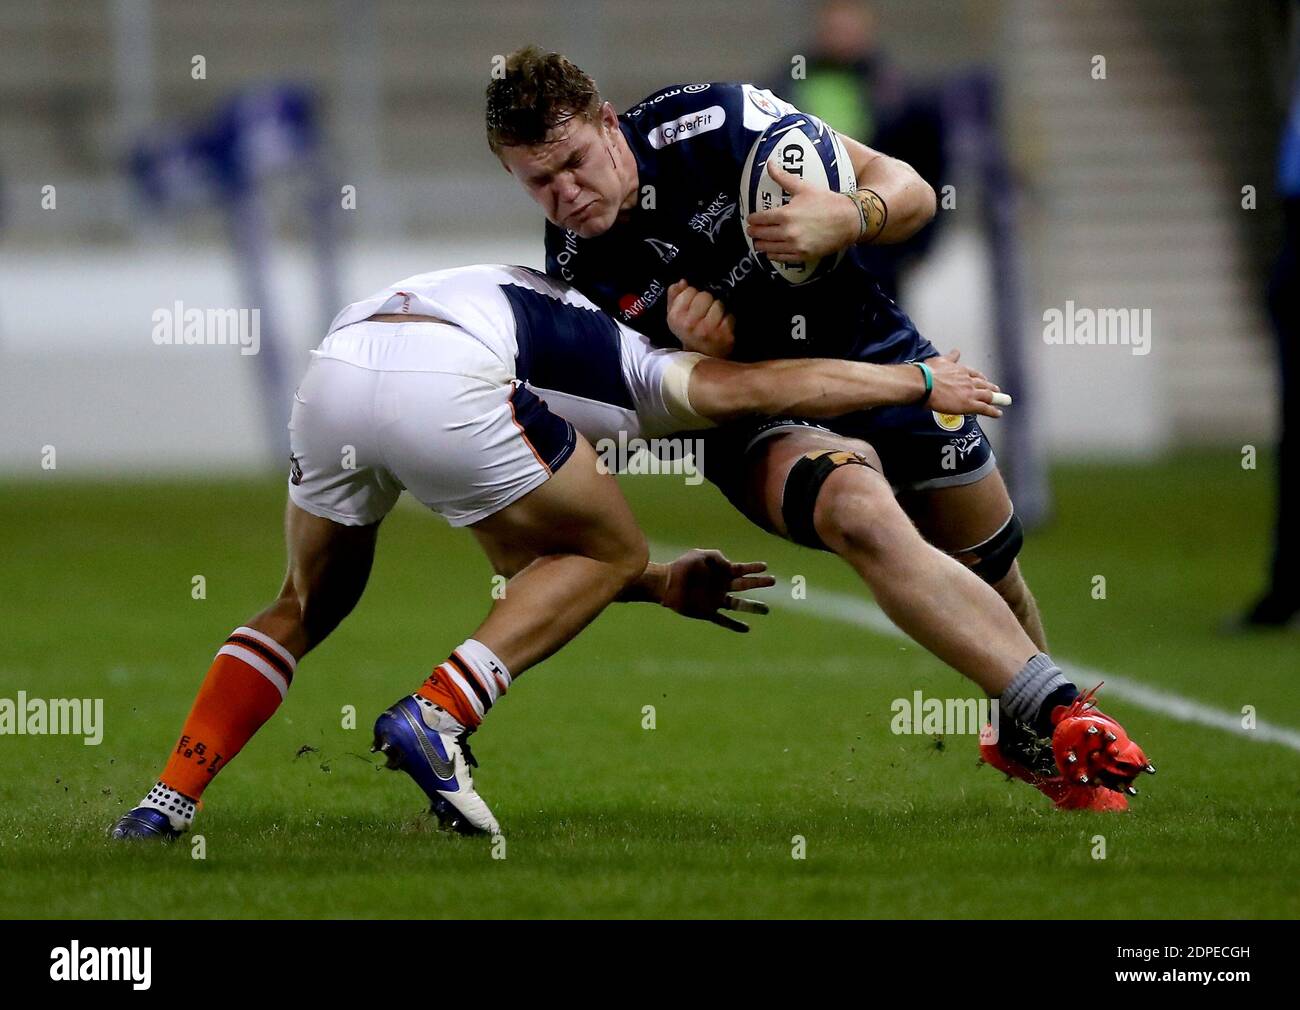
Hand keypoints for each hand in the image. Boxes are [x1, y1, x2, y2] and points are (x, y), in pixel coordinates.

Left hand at [660, 549, 774, 632]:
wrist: (666, 583)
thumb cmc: (682, 567)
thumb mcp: (701, 555)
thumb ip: (718, 558)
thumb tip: (732, 566)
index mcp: (720, 572)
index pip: (741, 570)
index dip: (753, 568)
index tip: (765, 566)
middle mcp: (721, 586)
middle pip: (744, 586)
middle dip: (759, 583)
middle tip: (773, 581)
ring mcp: (715, 600)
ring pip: (739, 604)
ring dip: (752, 607)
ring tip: (766, 610)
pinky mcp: (708, 612)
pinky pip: (724, 620)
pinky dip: (735, 625)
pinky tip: (746, 628)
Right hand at [666, 280, 735, 357]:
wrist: (702, 359)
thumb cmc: (688, 334)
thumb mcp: (676, 317)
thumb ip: (675, 297)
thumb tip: (682, 281)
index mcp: (675, 317)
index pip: (690, 290)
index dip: (693, 296)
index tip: (693, 307)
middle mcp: (690, 324)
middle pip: (705, 295)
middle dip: (707, 302)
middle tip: (705, 314)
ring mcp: (708, 330)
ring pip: (719, 304)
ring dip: (718, 310)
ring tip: (714, 320)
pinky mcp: (724, 335)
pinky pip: (730, 315)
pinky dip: (728, 320)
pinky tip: (722, 327)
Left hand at [744, 160, 859, 261]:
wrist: (848, 220)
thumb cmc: (826, 202)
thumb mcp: (804, 187)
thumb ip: (783, 178)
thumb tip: (769, 164)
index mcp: (785, 214)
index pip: (760, 219)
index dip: (753, 219)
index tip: (751, 219)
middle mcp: (787, 232)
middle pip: (761, 234)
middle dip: (754, 232)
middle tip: (751, 231)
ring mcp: (795, 246)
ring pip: (768, 248)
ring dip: (760, 245)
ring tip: (758, 242)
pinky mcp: (802, 255)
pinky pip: (780, 258)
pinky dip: (773, 255)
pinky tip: (771, 252)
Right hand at [925, 350, 1008, 418]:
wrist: (926, 384)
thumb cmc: (929, 373)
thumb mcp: (940, 360)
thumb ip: (950, 357)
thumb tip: (955, 352)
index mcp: (961, 370)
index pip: (975, 374)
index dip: (981, 378)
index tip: (983, 380)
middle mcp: (968, 380)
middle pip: (984, 385)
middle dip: (991, 387)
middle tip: (997, 390)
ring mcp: (970, 393)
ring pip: (988, 396)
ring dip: (996, 399)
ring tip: (1001, 401)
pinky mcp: (969, 404)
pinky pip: (985, 408)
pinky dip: (993, 411)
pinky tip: (998, 413)